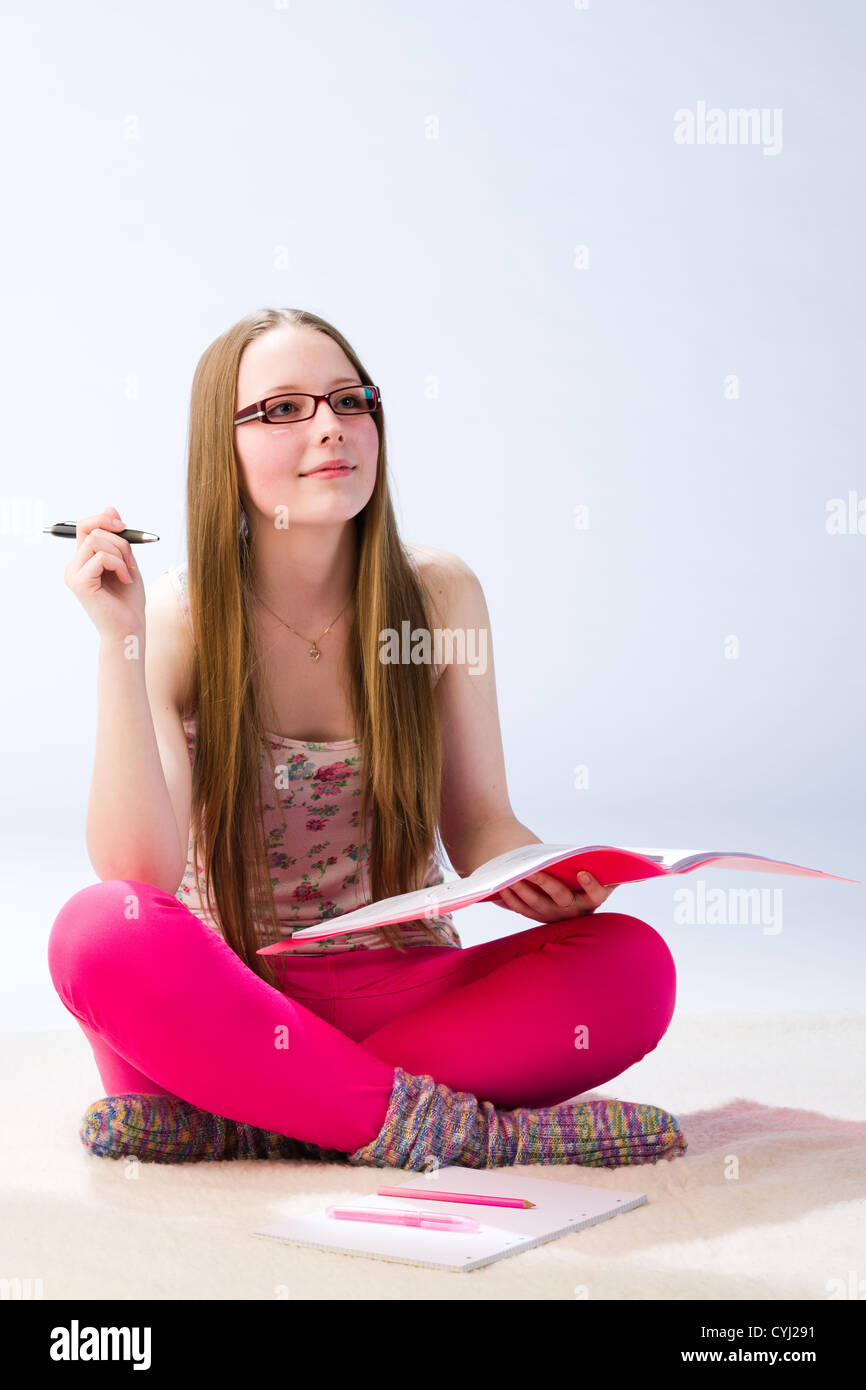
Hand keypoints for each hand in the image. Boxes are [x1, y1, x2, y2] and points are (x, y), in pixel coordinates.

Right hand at [65, 505, 144, 641]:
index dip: (105, 519)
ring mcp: (74, 574)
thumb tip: (110, 508)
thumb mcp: (126, 561)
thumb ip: (117, 538)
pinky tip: (125, 579)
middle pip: (92, 529)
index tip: (124, 527)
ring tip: (128, 572)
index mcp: (83, 560)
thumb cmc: (129, 599)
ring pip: (96, 541)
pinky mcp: (79, 583)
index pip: (85, 525)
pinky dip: (119, 565)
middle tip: (132, 561)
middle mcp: (74, 565)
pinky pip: (100, 557)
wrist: (130, 628)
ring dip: (121, 554)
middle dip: (120, 540)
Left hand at [488, 870, 615, 923]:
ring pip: (538, 904)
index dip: (592, 886)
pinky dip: (512, 898)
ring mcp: (555, 915)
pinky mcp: (538, 916)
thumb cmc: (580, 870)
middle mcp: (575, 910)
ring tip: (512, 876)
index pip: (597, 895)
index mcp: (593, 898)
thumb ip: (590, 862)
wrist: (566, 887)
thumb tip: (590, 851)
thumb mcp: (589, 868)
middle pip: (560, 897)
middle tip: (530, 870)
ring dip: (523, 890)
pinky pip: (523, 909)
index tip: (582, 873)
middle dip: (544, 882)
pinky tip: (504, 886)